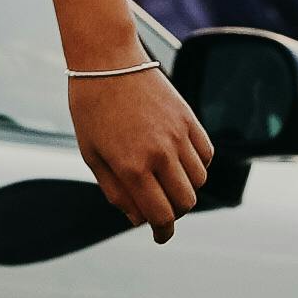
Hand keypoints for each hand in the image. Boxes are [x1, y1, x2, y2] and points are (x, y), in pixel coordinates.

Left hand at [68, 61, 211, 242]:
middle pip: (185, 202)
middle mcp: (160, 153)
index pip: (160, 215)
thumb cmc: (91, 109)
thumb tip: (138, 219)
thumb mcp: (92, 155)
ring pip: (199, 181)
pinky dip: (197, 166)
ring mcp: (178, 135)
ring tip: (166, 181)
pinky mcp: (189, 118)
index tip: (160, 237)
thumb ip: (116, 191)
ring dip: (185, 188)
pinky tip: (179, 162)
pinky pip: (206, 155)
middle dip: (173, 212)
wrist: (107, 61)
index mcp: (132, 166)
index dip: (162, 232)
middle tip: (160, 207)